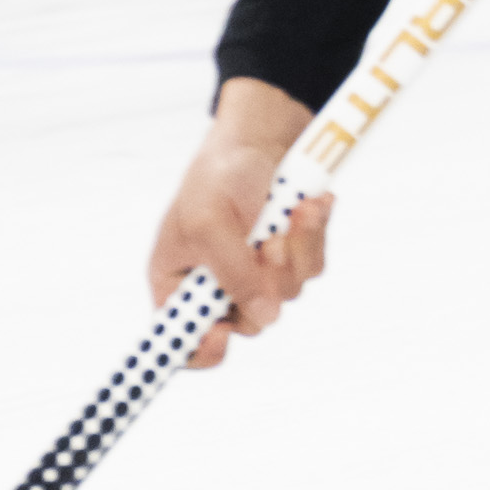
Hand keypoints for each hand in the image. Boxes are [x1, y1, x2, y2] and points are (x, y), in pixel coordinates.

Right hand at [147, 77, 333, 367]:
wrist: (258, 139)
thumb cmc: (216, 175)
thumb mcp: (208, 222)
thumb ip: (232, 273)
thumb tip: (265, 316)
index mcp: (178, 284)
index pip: (180, 340)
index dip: (199, 350)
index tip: (222, 333)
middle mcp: (216, 288)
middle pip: (249, 321)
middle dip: (267, 279)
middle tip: (269, 242)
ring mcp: (255, 275)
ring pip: (288, 293)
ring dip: (294, 249)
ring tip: (289, 210)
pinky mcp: (288, 259)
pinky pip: (311, 267)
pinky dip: (312, 236)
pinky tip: (305, 206)